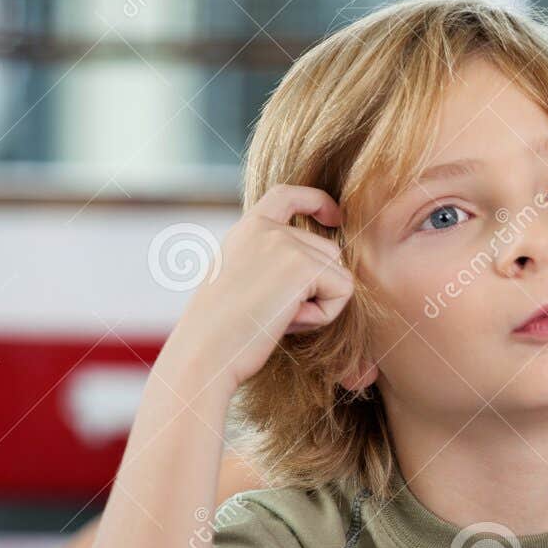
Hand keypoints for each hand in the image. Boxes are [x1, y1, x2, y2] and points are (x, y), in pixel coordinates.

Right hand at [171, 185, 359, 398]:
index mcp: (246, 230)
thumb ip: (270, 262)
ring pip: (338, 273)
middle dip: (315, 289)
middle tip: (274, 313)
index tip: (334, 216)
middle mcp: (267, 229)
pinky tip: (287, 322)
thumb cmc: (220, 332)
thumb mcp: (240, 280)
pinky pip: (342, 291)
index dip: (316, 200)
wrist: (205, 352)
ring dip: (319, 304)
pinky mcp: (305, 266)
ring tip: (277, 317)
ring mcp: (287, 243)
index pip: (286, 195)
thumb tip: (318, 267)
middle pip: (328, 251)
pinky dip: (324, 315)